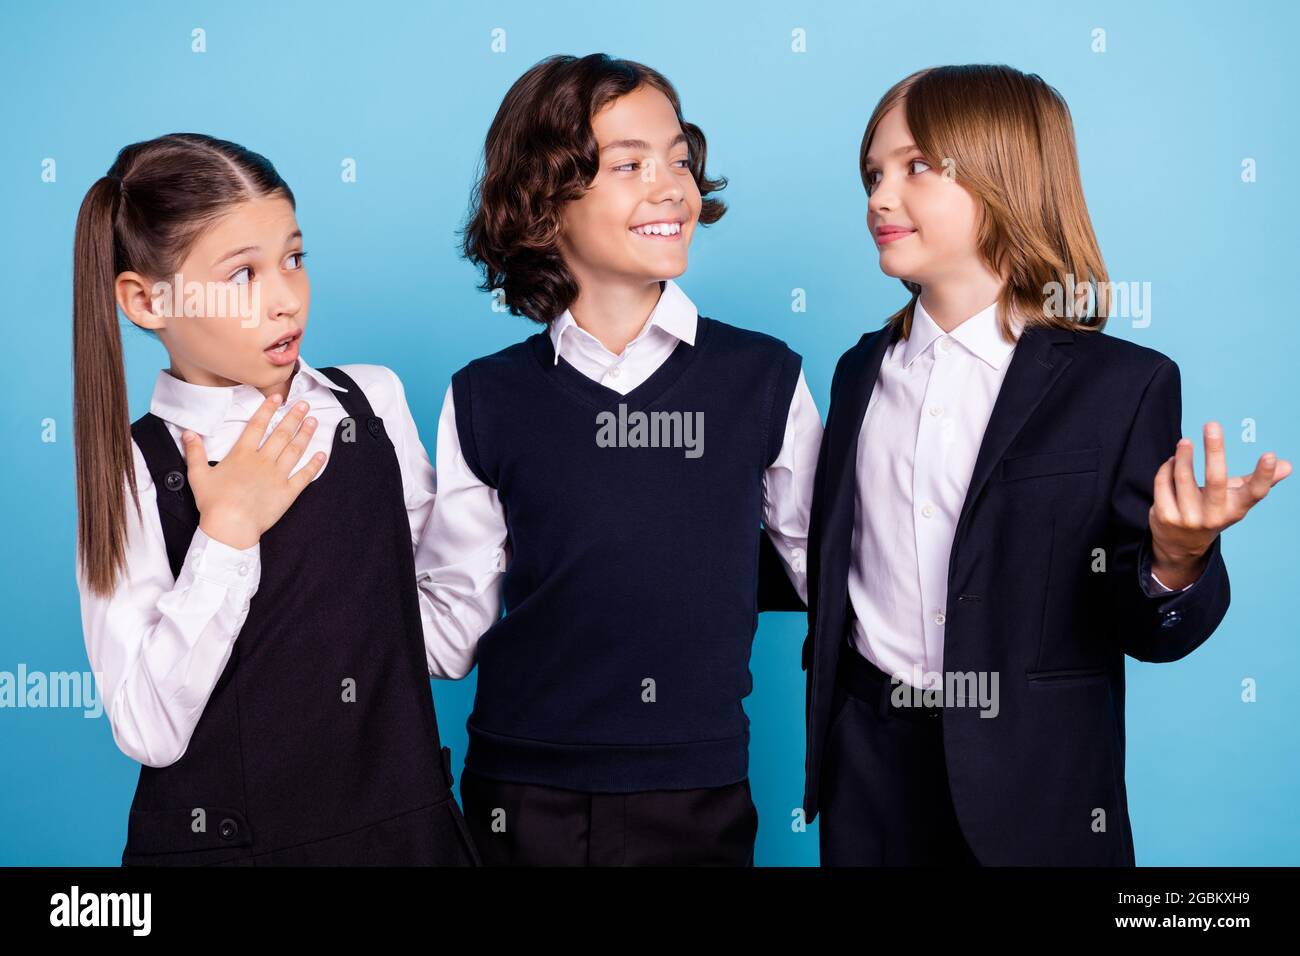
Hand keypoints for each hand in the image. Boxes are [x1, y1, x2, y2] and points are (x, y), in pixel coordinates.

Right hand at [182, 394, 326, 549]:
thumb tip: (188, 433)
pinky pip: (304, 476)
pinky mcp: (287, 492)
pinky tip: (322, 455)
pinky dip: (314, 465)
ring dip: (305, 434)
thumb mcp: (198, 474)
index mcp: (242, 455)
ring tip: (313, 421)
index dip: (268, 409)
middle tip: (304, 404)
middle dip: (293, 417)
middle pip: (281, 434)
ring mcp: (277, 476)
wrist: (230, 526)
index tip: (278, 397)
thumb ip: (195, 451)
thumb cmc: (213, 503)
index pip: (257, 426)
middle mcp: (262, 461)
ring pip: (294, 450)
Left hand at [1149, 421, 1290, 587]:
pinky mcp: (1165, 516)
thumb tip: (1287, 465)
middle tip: (1212, 425)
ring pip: (1183, 477)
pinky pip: (1163, 482)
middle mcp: (1214, 516)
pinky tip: (1173, 461)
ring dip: (1184, 455)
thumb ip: (1257, 481)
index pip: (1254, 493)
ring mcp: (1188, 518)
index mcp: (1236, 509)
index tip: (1270, 455)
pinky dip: (1168, 468)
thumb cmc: (1213, 512)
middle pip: (1215, 479)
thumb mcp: (1236, 501)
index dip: (1264, 475)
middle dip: (1214, 450)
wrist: (1180, 546)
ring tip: (1185, 442)